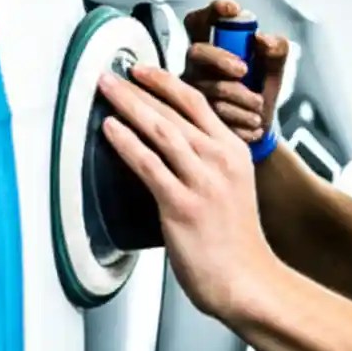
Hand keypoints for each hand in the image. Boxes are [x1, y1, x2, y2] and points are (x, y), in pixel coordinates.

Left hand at [96, 64, 277, 319]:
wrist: (247, 280)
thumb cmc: (235, 240)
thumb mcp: (233, 186)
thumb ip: (208, 160)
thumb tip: (172, 140)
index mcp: (233, 150)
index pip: (196, 102)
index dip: (165, 82)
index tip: (141, 70)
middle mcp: (219, 160)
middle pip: (173, 110)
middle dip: (137, 88)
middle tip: (111, 74)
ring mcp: (202, 181)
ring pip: (159, 130)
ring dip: (128, 105)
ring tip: (105, 91)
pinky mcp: (183, 205)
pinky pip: (148, 165)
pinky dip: (126, 143)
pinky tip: (110, 130)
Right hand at [182, 0, 289, 142]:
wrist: (258, 128)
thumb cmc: (259, 90)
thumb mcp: (273, 69)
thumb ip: (276, 49)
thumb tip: (263, 39)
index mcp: (212, 45)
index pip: (200, 20)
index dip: (212, 10)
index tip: (234, 8)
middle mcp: (196, 65)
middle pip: (196, 51)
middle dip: (221, 59)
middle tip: (244, 70)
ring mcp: (191, 90)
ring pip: (208, 88)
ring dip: (240, 97)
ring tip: (258, 107)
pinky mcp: (193, 116)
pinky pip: (213, 115)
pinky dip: (239, 119)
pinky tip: (251, 124)